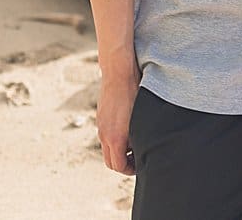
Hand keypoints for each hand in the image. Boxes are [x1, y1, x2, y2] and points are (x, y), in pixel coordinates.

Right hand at [95, 59, 139, 174]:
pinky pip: (105, 134)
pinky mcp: (100, 115)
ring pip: (107, 147)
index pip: (118, 166)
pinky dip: (114, 138)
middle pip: (110, 161)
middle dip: (123, 163)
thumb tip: (141, 151)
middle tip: (136, 158)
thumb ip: (138, 140)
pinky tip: (126, 127)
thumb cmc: (134, 94)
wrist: (118, 72)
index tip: (140, 164)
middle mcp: (104, 133)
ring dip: (118, 150)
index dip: (130, 169)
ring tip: (133, 141)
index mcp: (114, 138)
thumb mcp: (140, 122)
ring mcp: (100, 124)